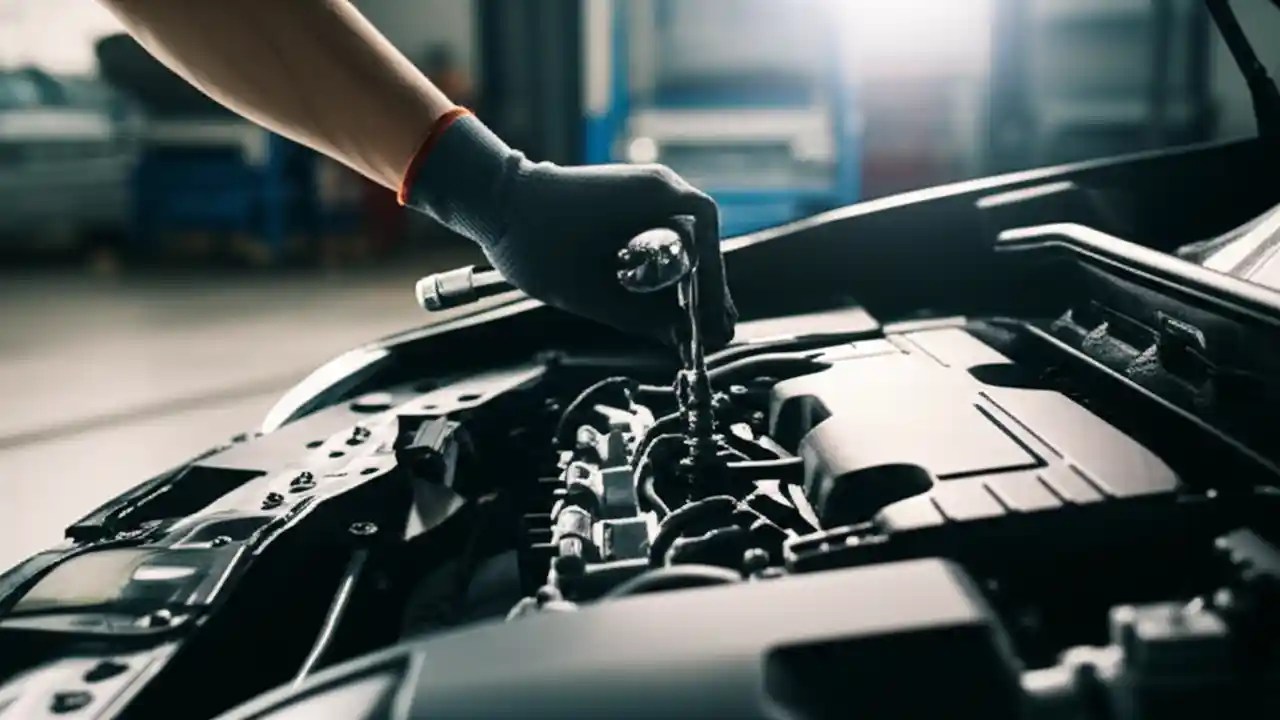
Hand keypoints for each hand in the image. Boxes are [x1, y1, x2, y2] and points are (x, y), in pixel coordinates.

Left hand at [403, 115, 735, 349]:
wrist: (494, 201)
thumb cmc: (535, 240)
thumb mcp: (592, 295)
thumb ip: (642, 319)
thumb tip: (680, 339)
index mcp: (658, 197)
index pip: (707, 243)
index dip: (715, 286)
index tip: (715, 321)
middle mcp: (659, 187)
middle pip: (699, 244)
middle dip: (704, 290)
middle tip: (711, 331)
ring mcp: (643, 191)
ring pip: (681, 242)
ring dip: (685, 280)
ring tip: (690, 323)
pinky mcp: (625, 201)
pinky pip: (659, 236)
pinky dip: (664, 267)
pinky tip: (663, 300)